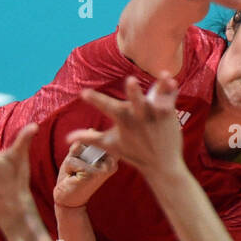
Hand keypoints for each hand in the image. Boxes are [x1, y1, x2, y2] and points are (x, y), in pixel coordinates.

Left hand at [53, 142, 117, 207]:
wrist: (68, 201)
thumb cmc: (72, 177)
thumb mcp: (77, 156)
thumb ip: (83, 143)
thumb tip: (90, 132)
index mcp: (111, 156)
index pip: (92, 137)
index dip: (80, 150)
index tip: (83, 165)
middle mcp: (111, 162)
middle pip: (85, 142)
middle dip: (75, 155)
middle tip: (78, 170)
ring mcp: (103, 168)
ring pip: (78, 149)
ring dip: (71, 161)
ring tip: (76, 173)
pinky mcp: (93, 173)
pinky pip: (72, 160)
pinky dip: (67, 168)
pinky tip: (74, 179)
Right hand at [66, 74, 184, 178]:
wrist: (161, 165)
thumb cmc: (133, 152)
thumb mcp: (110, 144)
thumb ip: (90, 138)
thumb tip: (66, 139)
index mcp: (123, 120)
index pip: (106, 107)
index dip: (94, 100)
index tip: (83, 93)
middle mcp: (139, 116)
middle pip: (135, 102)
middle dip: (133, 92)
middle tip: (130, 80)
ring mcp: (154, 115)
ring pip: (156, 98)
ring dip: (159, 87)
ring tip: (164, 75)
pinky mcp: (168, 114)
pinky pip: (170, 99)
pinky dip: (171, 90)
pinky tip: (173, 81)